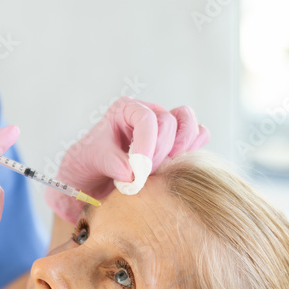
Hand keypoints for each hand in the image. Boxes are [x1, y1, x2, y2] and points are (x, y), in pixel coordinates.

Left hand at [46, 98, 208, 222]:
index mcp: (126, 109)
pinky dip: (192, 150)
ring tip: (160, 169)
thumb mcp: (93, 160)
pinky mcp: (177, 143)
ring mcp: (165, 128)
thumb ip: (112, 162)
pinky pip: (198, 136)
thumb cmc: (90, 163)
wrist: (92, 178)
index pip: (146, 119)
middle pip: (170, 123)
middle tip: (144, 174)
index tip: (139, 170)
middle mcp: (149, 113)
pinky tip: (174, 167)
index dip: (147, 144)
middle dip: (160, 151)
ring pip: (189, 126)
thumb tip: (132, 172)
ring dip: (180, 150)